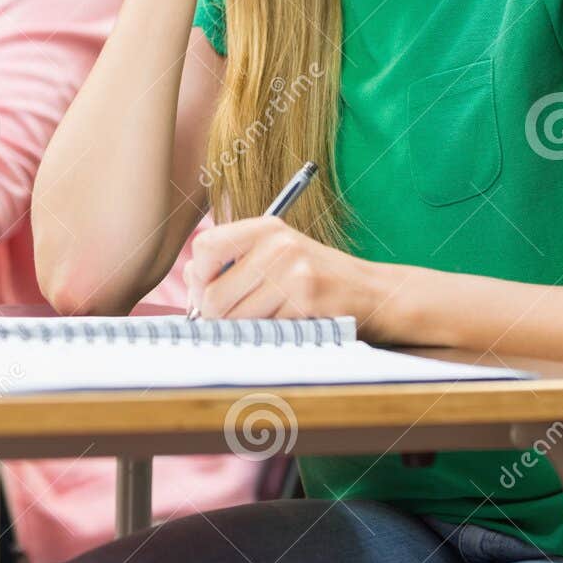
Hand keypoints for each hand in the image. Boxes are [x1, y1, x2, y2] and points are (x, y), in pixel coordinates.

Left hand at [184, 216, 379, 328]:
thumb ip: (233, 261)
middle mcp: (279, 244)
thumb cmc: (316, 277)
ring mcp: (294, 272)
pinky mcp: (306, 302)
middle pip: (213, 294)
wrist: (372, 292)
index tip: (208, 290)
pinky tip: (287, 323)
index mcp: (266, 227)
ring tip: (266, 318)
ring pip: (236, 319)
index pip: (204, 246)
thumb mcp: (277, 254)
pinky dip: (269, 335)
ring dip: (244, 329)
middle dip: (216, 316)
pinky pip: (263, 331)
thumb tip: (189, 280)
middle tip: (234, 317)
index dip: (198, 276)